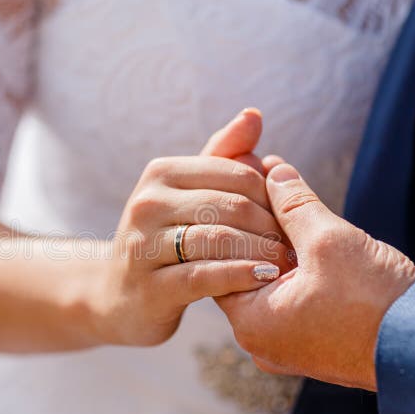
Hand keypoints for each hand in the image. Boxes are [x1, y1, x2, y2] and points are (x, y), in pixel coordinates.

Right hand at [92, 113, 290, 346]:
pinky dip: (240, 276)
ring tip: (285, 266)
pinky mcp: (151, 287)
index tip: (291, 220)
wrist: (119, 298)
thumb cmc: (165, 241)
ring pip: (219, 239)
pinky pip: (205, 276)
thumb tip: (254, 115)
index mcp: (161, 172)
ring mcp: (144, 245)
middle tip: (295, 247)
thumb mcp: (187, 195)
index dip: (273, 197)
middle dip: (271, 227)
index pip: (238, 174)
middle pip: (231, 206)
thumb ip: (223, 156)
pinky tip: (262, 280)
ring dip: (261, 253)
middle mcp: (147, 203)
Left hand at [217, 159, 414, 389]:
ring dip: (281, 246)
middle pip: (245, 269)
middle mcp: (261, 341)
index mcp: (252, 322)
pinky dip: (298, 270)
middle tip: (266, 182)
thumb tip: (273, 171)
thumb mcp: (330, 240)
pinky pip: (292, 300)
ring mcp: (287, 347)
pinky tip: (312, 237)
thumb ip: (295, 203)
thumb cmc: (379, 302)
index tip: (247, 178)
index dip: (235, 213)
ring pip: (271, 283)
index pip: (220, 258)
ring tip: (291, 203)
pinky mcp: (313, 346)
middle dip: (259, 225)